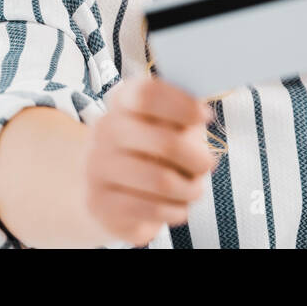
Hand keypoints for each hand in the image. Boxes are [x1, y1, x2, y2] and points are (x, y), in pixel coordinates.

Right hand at [81, 76, 216, 246]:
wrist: (106, 189)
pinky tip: (178, 208)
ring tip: (195, 190)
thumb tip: (202, 118)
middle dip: (197, 158)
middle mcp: (105, 130)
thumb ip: (183, 119)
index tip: (206, 116)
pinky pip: (151, 209)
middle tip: (209, 165)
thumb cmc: (150, 150)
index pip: (148, 94)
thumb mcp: (167, 125)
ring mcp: (97, 167)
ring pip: (160, 181)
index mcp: (122, 102)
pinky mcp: (100, 203)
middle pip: (164, 142)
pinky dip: (175, 210)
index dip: (183, 105)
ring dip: (190, 189)